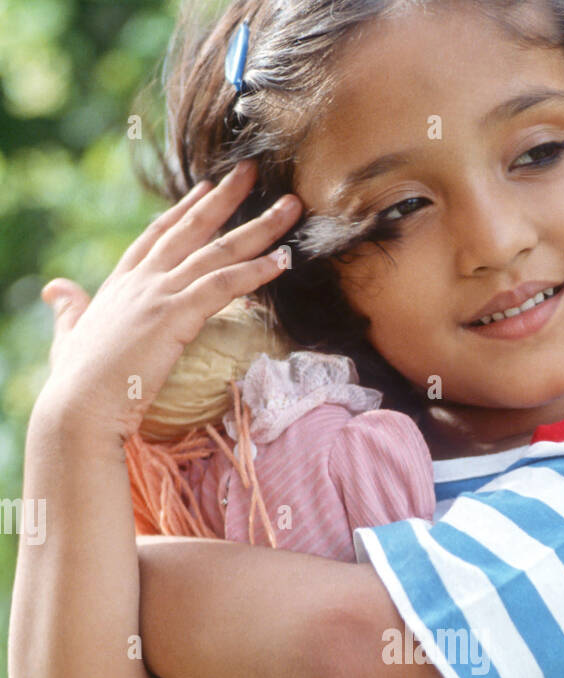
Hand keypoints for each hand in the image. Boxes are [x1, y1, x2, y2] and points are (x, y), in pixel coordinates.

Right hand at [38, 160, 300, 441]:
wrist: (80, 406)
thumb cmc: (75, 384)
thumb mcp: (69, 339)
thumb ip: (68, 311)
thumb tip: (57, 291)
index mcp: (121, 284)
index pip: (157, 236)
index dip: (184, 211)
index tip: (206, 188)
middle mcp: (142, 281)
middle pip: (192, 230)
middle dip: (226, 198)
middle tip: (253, 170)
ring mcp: (159, 295)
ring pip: (218, 252)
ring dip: (259, 228)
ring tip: (291, 207)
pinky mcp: (175, 316)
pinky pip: (224, 286)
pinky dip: (255, 271)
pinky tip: (283, 260)